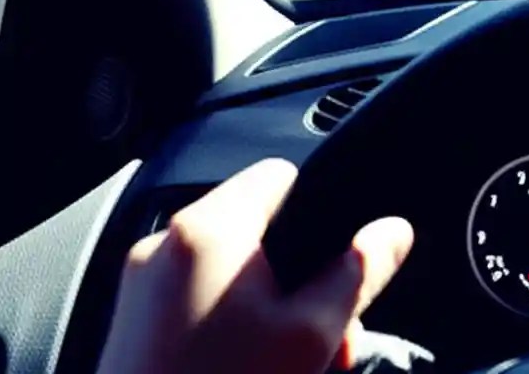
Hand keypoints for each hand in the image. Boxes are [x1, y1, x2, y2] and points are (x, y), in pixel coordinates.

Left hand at [96, 159, 413, 373]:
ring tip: (297, 359)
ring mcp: (143, 284)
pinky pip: (201, 297)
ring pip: (234, 269)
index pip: (283, 175)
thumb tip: (393, 232)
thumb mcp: (311, 335)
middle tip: (329, 333)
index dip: (322, 211)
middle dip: (304, 276)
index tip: (340, 259)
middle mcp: (164, 244)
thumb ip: (359, 273)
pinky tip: (256, 366)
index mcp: (208, 230)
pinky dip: (236, 321)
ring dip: (274, 305)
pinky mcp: (135, 320)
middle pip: (261, 230)